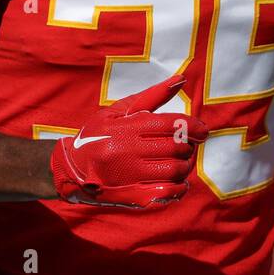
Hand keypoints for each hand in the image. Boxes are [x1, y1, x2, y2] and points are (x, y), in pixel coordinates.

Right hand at [50, 76, 208, 208]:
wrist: (70, 168)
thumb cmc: (98, 134)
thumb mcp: (119, 111)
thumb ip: (151, 96)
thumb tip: (181, 79)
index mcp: (126, 127)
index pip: (171, 125)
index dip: (194, 127)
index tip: (203, 130)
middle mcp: (127, 151)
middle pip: (176, 147)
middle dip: (190, 146)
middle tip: (191, 146)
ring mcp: (129, 176)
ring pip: (174, 170)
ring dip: (186, 166)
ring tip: (184, 162)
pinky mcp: (130, 195)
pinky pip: (165, 193)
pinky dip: (178, 188)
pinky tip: (178, 182)